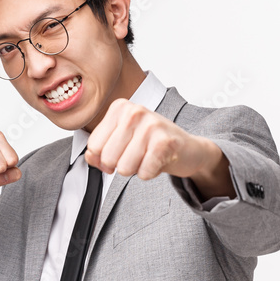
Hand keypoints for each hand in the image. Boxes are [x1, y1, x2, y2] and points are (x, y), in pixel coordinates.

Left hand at [85, 99, 219, 181]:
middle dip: (120, 165)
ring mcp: (151, 125)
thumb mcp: (122, 140)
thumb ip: (99, 149)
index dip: (103, 159)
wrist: (188, 148)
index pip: (94, 146)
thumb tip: (91, 157)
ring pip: (124, 168)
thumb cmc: (152, 143)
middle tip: (136, 156)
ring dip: (136, 169)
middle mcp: (134, 111)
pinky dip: (150, 173)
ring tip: (148, 157)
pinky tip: (158, 161)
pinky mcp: (165, 142)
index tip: (119, 154)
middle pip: (107, 158)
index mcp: (120, 107)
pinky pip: (144, 172)